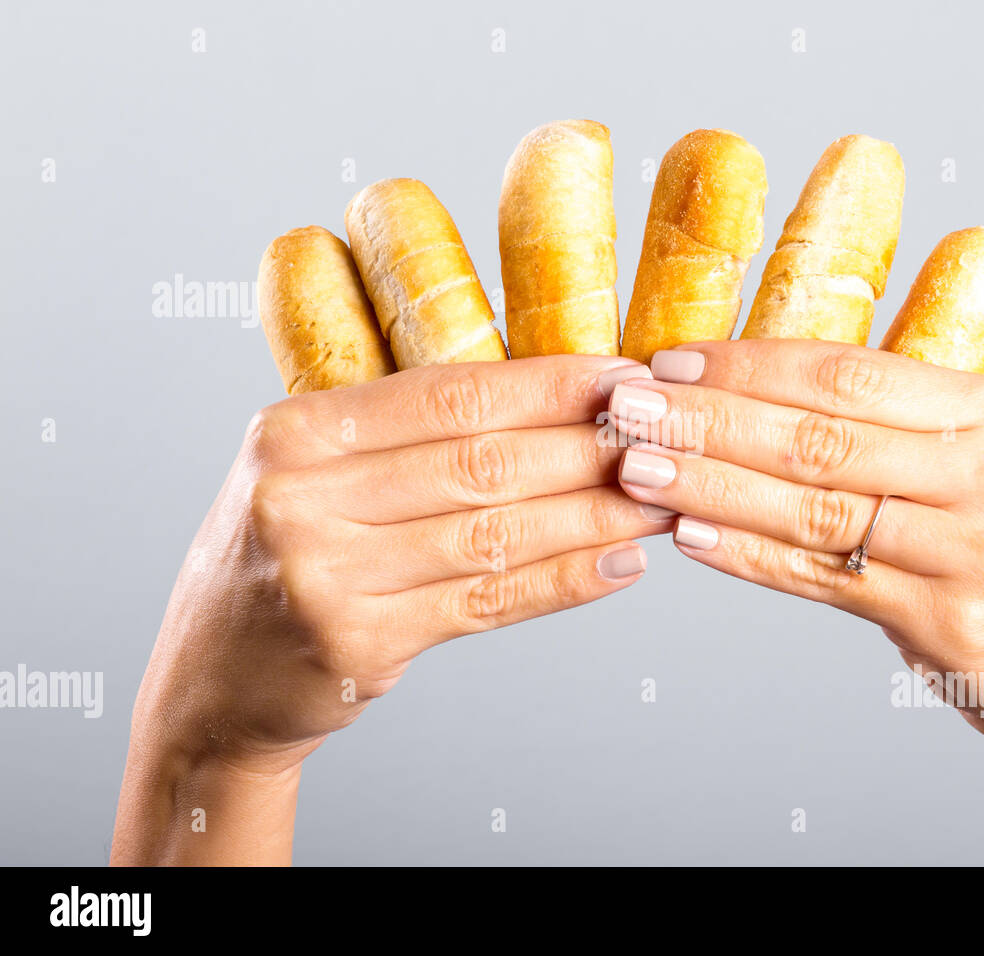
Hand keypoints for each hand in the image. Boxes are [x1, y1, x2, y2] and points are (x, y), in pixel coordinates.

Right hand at [112, 355, 665, 863]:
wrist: (213, 678)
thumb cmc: (283, 555)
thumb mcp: (312, 473)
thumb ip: (401, 434)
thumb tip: (548, 397)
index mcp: (295, 432)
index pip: (448, 395)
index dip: (549, 385)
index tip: (625, 379)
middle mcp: (301, 499)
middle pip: (480, 462)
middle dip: (587, 448)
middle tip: (661, 438)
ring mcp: (326, 578)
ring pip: (494, 533)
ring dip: (593, 516)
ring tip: (658, 500)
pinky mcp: (359, 646)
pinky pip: (487, 602)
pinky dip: (562, 581)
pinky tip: (618, 563)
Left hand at [608, 339, 983, 864]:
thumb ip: (897, 426)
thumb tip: (755, 389)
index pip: (850, 374)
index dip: (750, 365)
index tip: (673, 362)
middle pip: (822, 437)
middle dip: (711, 420)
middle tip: (630, 410)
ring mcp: (974, 550)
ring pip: (813, 507)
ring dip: (714, 486)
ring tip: (640, 471)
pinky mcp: (946, 620)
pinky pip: (823, 578)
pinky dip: (752, 555)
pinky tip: (694, 534)